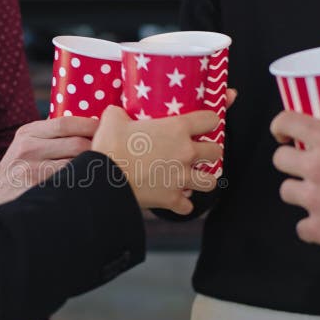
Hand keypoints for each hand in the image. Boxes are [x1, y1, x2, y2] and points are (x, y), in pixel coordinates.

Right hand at [0, 117, 98, 207]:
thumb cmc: (18, 168)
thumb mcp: (26, 144)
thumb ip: (50, 136)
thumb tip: (92, 128)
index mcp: (28, 133)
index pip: (65, 123)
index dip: (90, 125)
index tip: (105, 129)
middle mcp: (28, 148)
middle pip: (76, 144)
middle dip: (98, 148)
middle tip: (111, 153)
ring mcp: (32, 170)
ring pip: (77, 165)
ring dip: (95, 167)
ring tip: (104, 170)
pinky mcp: (37, 188)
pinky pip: (70, 183)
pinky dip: (84, 182)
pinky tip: (89, 184)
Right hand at [91, 106, 221, 214]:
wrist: (103, 179)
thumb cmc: (110, 147)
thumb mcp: (113, 119)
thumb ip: (122, 113)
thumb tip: (119, 115)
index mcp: (177, 129)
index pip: (210, 119)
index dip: (209, 120)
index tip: (203, 124)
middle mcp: (186, 153)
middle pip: (216, 152)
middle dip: (209, 152)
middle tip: (197, 153)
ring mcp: (181, 178)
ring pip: (211, 182)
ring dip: (203, 180)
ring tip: (193, 178)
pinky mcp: (172, 199)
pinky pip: (188, 206)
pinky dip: (182, 204)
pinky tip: (175, 199)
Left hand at [271, 111, 319, 260]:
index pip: (288, 122)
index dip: (281, 126)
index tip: (283, 133)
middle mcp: (316, 168)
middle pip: (279, 159)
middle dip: (290, 162)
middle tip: (306, 168)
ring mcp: (313, 199)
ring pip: (286, 191)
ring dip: (300, 194)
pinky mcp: (316, 227)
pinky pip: (302, 227)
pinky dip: (313, 227)